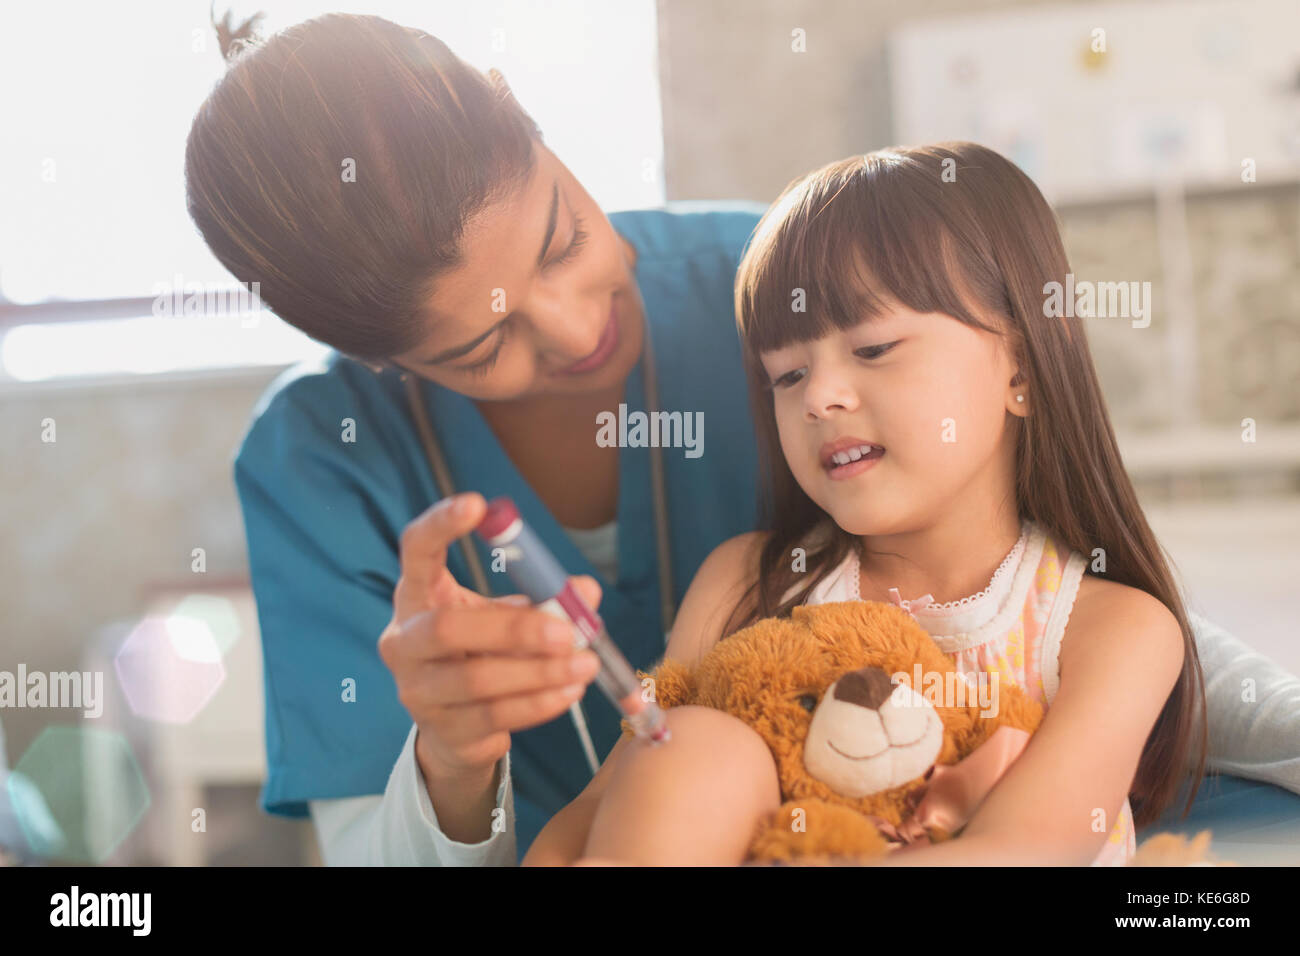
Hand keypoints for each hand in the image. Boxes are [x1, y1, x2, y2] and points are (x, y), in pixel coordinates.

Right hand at [378, 491, 601, 784]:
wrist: (457, 727)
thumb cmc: (481, 653)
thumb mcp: (509, 615)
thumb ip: (545, 599)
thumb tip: (585, 592)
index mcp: (417, 597)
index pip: (415, 551)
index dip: (440, 526)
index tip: (478, 504)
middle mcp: (403, 642)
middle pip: (447, 629)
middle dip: (514, 629)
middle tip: (566, 631)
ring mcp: (417, 691)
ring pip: (478, 680)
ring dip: (540, 672)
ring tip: (584, 663)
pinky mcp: (442, 731)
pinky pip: (496, 716)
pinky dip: (540, 703)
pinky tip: (570, 691)